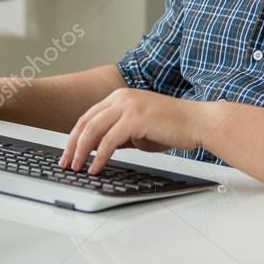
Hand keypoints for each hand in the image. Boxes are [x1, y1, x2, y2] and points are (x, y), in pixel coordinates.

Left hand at [59, 88, 209, 173]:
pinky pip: (109, 140)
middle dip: (72, 145)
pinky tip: (95, 167)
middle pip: (86, 121)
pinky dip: (99, 156)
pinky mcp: (135, 118)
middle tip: (65, 163)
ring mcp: (128, 105)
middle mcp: (121, 97)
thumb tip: (99, 149)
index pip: (89, 116)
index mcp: (121, 96)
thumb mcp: (139, 129)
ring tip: (76, 168)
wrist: (197, 122)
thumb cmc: (173, 127)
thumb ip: (119, 134)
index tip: (68, 153)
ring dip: (81, 151)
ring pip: (93, 129)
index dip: (75, 136)